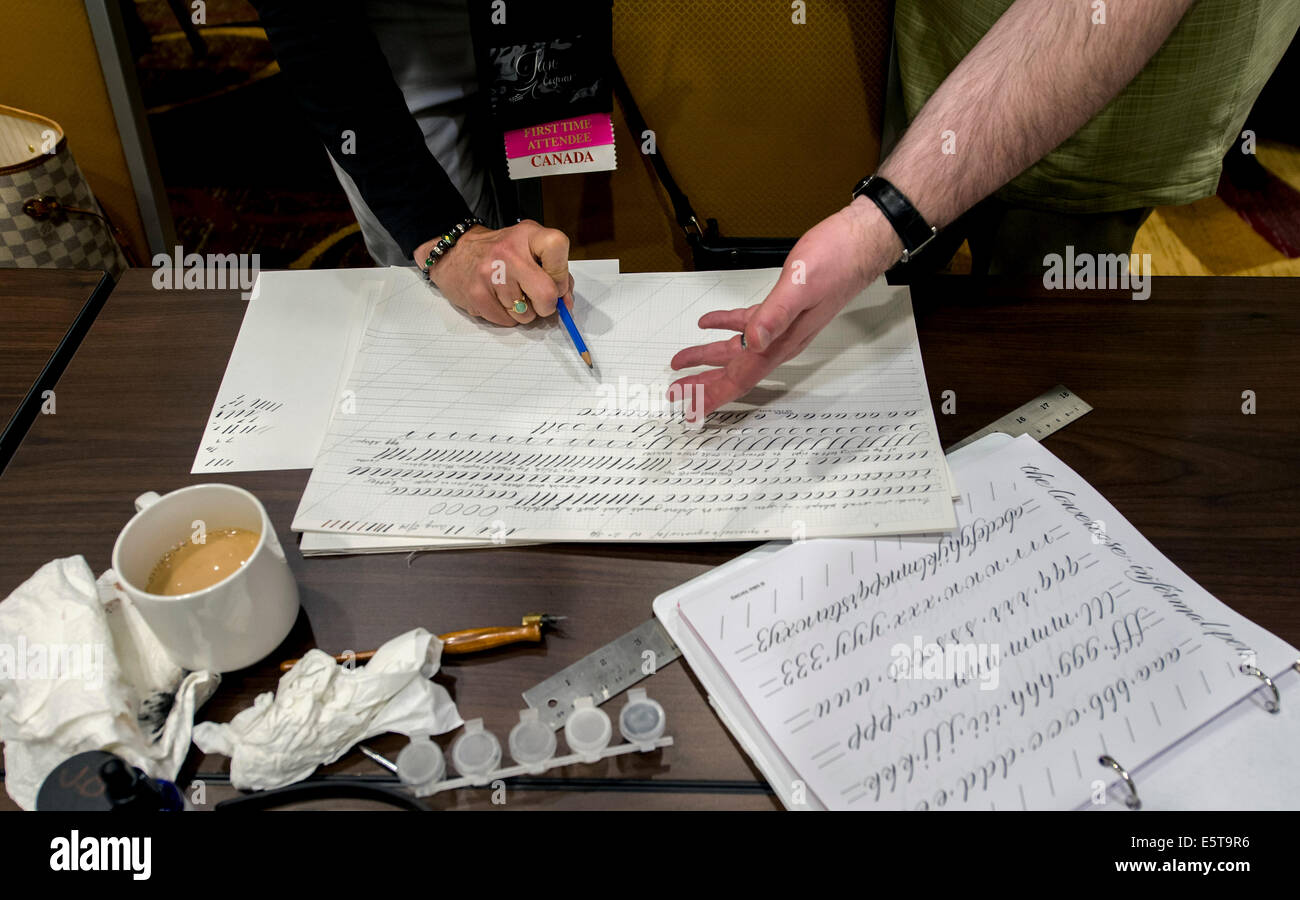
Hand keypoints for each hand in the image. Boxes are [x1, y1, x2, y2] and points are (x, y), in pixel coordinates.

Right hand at [417, 220, 574, 326]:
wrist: (454, 252)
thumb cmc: (499, 252)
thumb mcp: (528, 247)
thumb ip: (553, 271)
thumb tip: (565, 303)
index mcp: (527, 234)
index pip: (557, 246)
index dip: (562, 273)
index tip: (556, 283)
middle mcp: (508, 252)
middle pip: (546, 293)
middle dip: (547, 305)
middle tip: (538, 301)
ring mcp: (490, 274)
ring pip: (526, 314)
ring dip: (524, 312)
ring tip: (511, 296)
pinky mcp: (476, 295)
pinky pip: (506, 321)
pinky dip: (507, 317)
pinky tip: (497, 300)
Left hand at [668, 197, 902, 417]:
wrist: (861, 243)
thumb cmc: (838, 261)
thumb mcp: (799, 285)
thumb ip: (774, 315)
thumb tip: (752, 340)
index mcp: (782, 341)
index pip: (741, 377)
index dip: (712, 393)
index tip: (689, 405)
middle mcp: (781, 340)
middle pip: (735, 371)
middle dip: (704, 384)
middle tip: (677, 392)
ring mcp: (782, 326)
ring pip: (738, 350)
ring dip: (708, 356)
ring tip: (682, 361)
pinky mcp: (783, 308)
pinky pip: (748, 325)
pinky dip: (725, 325)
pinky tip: (708, 322)